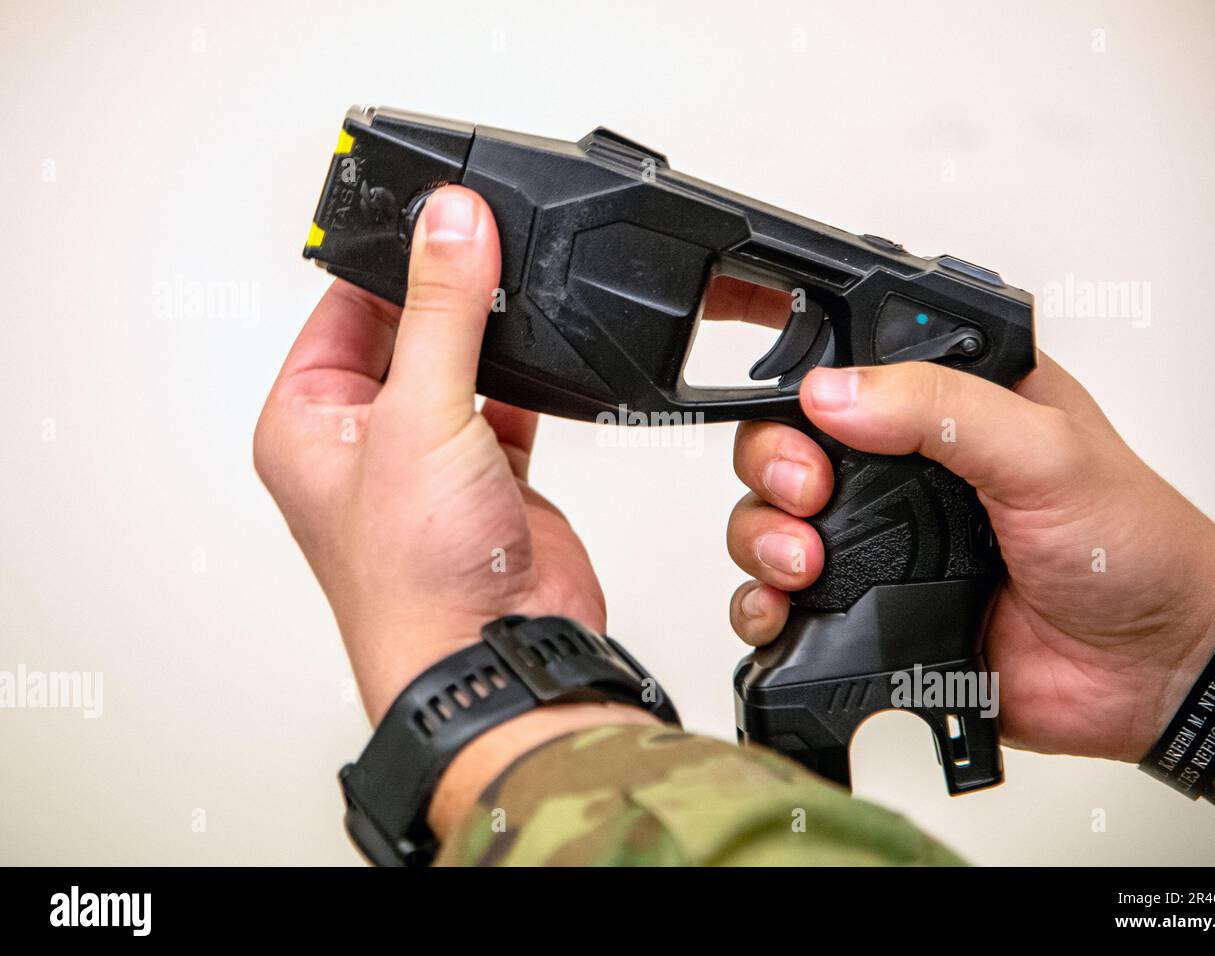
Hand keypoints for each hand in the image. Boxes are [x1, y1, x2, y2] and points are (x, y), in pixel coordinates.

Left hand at [254, 186, 605, 722]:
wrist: (495, 652)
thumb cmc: (414, 577)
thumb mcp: (418, 419)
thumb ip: (442, 312)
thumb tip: (450, 224)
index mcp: (308, 421)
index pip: (343, 308)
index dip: (389, 258)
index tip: (437, 213)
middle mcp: (364, 439)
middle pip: (407, 330)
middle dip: (448, 294)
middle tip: (488, 248)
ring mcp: (432, 458)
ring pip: (461, 365)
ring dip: (490, 336)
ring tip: (520, 302)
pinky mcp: (491, 476)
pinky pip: (510, 405)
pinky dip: (530, 380)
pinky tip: (546, 358)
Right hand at [726, 348, 1214, 762]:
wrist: (1151, 669)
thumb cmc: (1131, 547)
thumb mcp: (1044, 449)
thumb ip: (940, 408)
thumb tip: (835, 392)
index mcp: (947, 402)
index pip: (846, 364)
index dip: (796, 371)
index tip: (785, 400)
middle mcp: (902, 467)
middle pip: (786, 442)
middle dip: (773, 463)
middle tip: (810, 491)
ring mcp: (880, 539)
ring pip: (769, 518)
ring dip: (761, 534)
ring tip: (805, 559)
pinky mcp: (868, 608)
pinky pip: (781, 600)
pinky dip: (761, 604)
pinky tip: (782, 606)